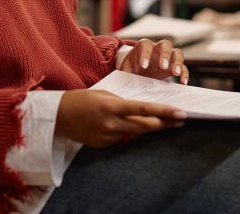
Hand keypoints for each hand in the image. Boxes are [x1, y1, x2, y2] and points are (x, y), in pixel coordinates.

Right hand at [56, 89, 185, 147]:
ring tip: (161, 122)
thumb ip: (123, 104)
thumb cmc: (83, 99)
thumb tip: (142, 112)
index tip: (180, 113)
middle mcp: (112, 123)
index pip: (144, 109)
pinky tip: (125, 126)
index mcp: (112, 106)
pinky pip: (122, 138)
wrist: (59, 116)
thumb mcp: (105, 95)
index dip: (164, 112)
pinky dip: (127, 132)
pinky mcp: (104, 145)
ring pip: (135, 133)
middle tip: (180, 120)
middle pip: (145, 126)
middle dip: (164, 123)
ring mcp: (108, 136)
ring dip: (147, 127)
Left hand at [119, 39, 188, 84]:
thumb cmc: (131, 70)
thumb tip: (125, 84)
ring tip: (175, 73)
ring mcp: (168, 57)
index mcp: (143, 47)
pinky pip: (184, 67)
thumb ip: (125, 75)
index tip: (143, 66)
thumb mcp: (125, 72)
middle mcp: (157, 49)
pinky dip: (184, 74)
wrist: (139, 74)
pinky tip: (182, 83)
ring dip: (177, 62)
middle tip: (162, 66)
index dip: (145, 53)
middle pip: (165, 44)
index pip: (145, 45)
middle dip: (164, 55)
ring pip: (177, 53)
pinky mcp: (175, 67)